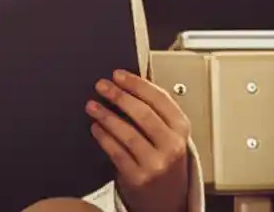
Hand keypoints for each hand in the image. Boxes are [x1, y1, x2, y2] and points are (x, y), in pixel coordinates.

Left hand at [86, 70, 188, 211]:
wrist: (169, 201)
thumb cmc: (166, 162)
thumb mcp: (171, 135)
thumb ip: (157, 113)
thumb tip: (131, 83)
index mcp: (181, 128)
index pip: (160, 98)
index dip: (137, 84)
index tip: (118, 74)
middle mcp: (171, 146)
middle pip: (143, 113)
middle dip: (119, 96)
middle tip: (102, 86)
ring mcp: (155, 163)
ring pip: (127, 133)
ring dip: (106, 115)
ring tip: (92, 105)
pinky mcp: (138, 178)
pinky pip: (117, 152)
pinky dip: (104, 137)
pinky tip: (96, 128)